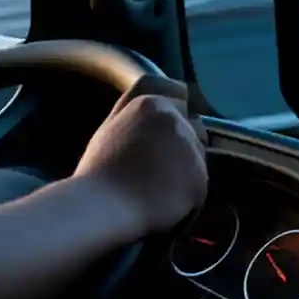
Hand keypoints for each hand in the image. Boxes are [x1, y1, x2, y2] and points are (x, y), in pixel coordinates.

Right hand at [73, 76, 207, 234]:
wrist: (102, 206)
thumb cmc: (98, 169)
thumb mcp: (111, 125)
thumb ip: (135, 109)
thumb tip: (154, 100)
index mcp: (151, 104)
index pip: (180, 92)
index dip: (176, 110)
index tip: (165, 128)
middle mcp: (176, 121)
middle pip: (195, 125)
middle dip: (185, 139)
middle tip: (160, 162)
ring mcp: (190, 149)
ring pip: (199, 154)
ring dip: (189, 165)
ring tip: (161, 184)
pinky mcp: (200, 179)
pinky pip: (200, 183)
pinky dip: (188, 193)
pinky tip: (166, 201)